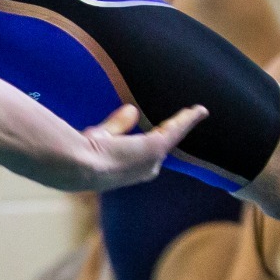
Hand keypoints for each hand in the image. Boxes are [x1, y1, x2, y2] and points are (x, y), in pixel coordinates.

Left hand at [57, 105, 204, 193]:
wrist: (80, 166)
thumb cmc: (82, 155)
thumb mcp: (101, 137)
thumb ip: (117, 125)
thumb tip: (133, 110)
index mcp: (129, 169)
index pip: (145, 151)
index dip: (153, 139)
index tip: (159, 131)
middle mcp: (145, 168)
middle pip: (164, 144)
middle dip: (175, 131)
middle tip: (186, 118)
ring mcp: (152, 159)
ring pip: (172, 135)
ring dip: (184, 122)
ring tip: (196, 112)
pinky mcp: (157, 147)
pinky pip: (177, 129)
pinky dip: (189, 119)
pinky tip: (199, 110)